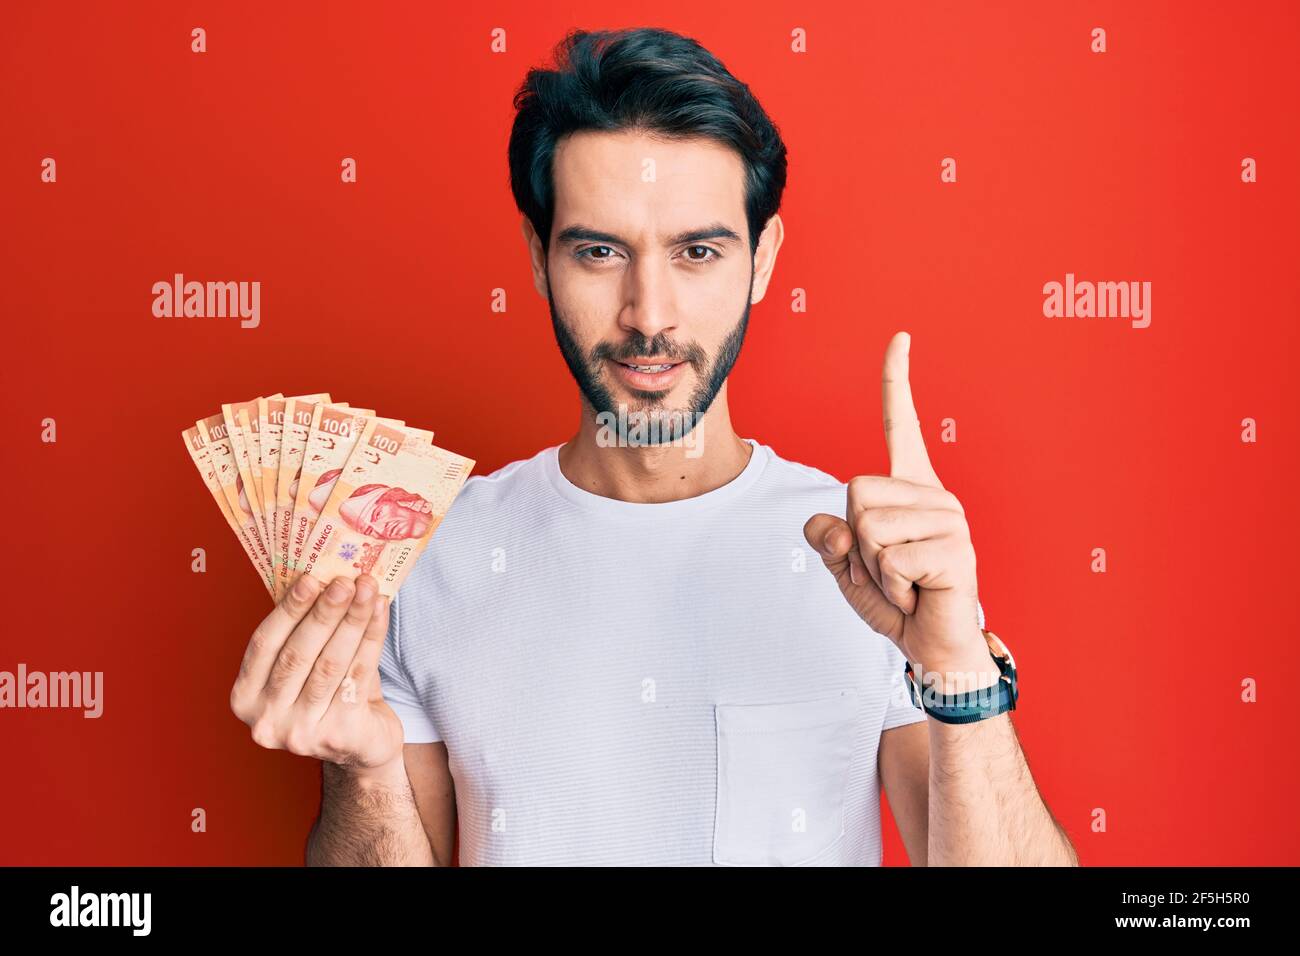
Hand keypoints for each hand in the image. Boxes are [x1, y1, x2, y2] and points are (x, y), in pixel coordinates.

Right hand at [230, 572, 403, 775]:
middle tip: (344, 581)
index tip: (310, 579)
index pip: (264, 645)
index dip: (287, 610)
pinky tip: (380, 613)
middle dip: (324, 612)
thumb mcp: (307, 668)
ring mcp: (300, 732)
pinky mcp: (337, 735)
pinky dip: (372, 638)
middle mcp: (266, 719)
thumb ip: (306, 632)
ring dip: (352, 620)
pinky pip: (358, 675)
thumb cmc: (331, 698)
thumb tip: (326, 577)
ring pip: (330, 664)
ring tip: (367, 589)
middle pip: (298, 654)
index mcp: (246, 697)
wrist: (363, 748)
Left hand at [804, 331, 986, 676]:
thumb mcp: (848, 567)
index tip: (900, 337)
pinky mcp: (955, 548)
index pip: (899, 425)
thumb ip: (830, 540)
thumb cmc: (897, 602)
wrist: (934, 646)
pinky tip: (917, 594)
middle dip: (856, 543)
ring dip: (872, 570)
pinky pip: (887, 558)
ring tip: (905, 584)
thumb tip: (826, 522)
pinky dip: (889, 587)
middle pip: (855, 492)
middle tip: (889, 571)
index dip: (896, 382)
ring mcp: (950, 519)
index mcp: (910, 488)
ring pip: (868, 528)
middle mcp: (935, 494)